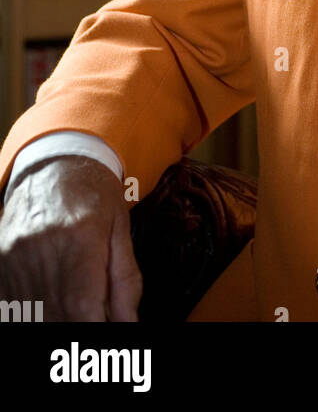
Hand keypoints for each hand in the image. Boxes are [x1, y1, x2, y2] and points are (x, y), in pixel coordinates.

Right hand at [0, 156, 141, 320]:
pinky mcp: (2, 261)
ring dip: (55, 320)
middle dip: (77, 325)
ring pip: (33, 314)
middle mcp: (43, 246)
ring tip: (75, 310)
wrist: (55, 164)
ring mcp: (16, 255)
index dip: (93, 328)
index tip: (108, 329)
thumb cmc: (95, 196)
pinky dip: (33, 312)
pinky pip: (12, 304)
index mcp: (80, 236)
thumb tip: (128, 323)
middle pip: (56, 315)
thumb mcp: (121, 229)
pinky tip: (50, 304)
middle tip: (94, 317)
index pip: (81, 305)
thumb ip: (126, 279)